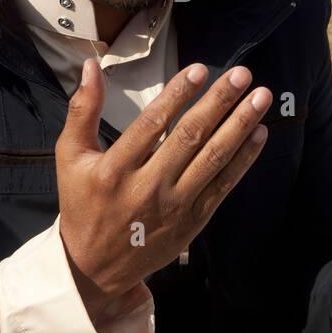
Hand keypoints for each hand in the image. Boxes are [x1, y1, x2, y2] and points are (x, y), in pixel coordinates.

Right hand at [57, 60, 271, 320]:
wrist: (95, 267)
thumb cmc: (83, 203)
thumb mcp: (70, 157)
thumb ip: (82, 110)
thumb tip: (90, 65)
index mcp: (115, 169)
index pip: (152, 124)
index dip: (177, 95)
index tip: (200, 69)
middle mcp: (147, 187)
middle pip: (190, 138)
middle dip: (219, 102)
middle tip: (242, 74)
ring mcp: (175, 206)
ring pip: (213, 159)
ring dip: (240, 125)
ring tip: (261, 97)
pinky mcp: (194, 220)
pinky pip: (224, 185)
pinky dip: (244, 159)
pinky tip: (259, 133)